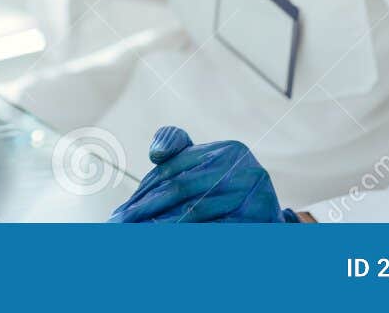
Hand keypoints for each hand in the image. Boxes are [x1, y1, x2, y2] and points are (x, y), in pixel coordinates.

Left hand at [108, 127, 299, 222]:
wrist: (267, 218)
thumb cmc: (225, 189)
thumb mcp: (205, 165)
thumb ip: (177, 147)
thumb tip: (156, 154)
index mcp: (229, 151)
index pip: (176, 170)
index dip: (146, 192)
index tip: (121, 213)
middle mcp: (245, 168)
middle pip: (183, 189)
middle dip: (148, 210)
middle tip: (121, 227)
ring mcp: (256, 194)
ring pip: (197, 213)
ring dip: (164, 226)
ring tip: (138, 236)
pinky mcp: (260, 219)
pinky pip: (216, 230)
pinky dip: (190, 237)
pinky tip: (168, 241)